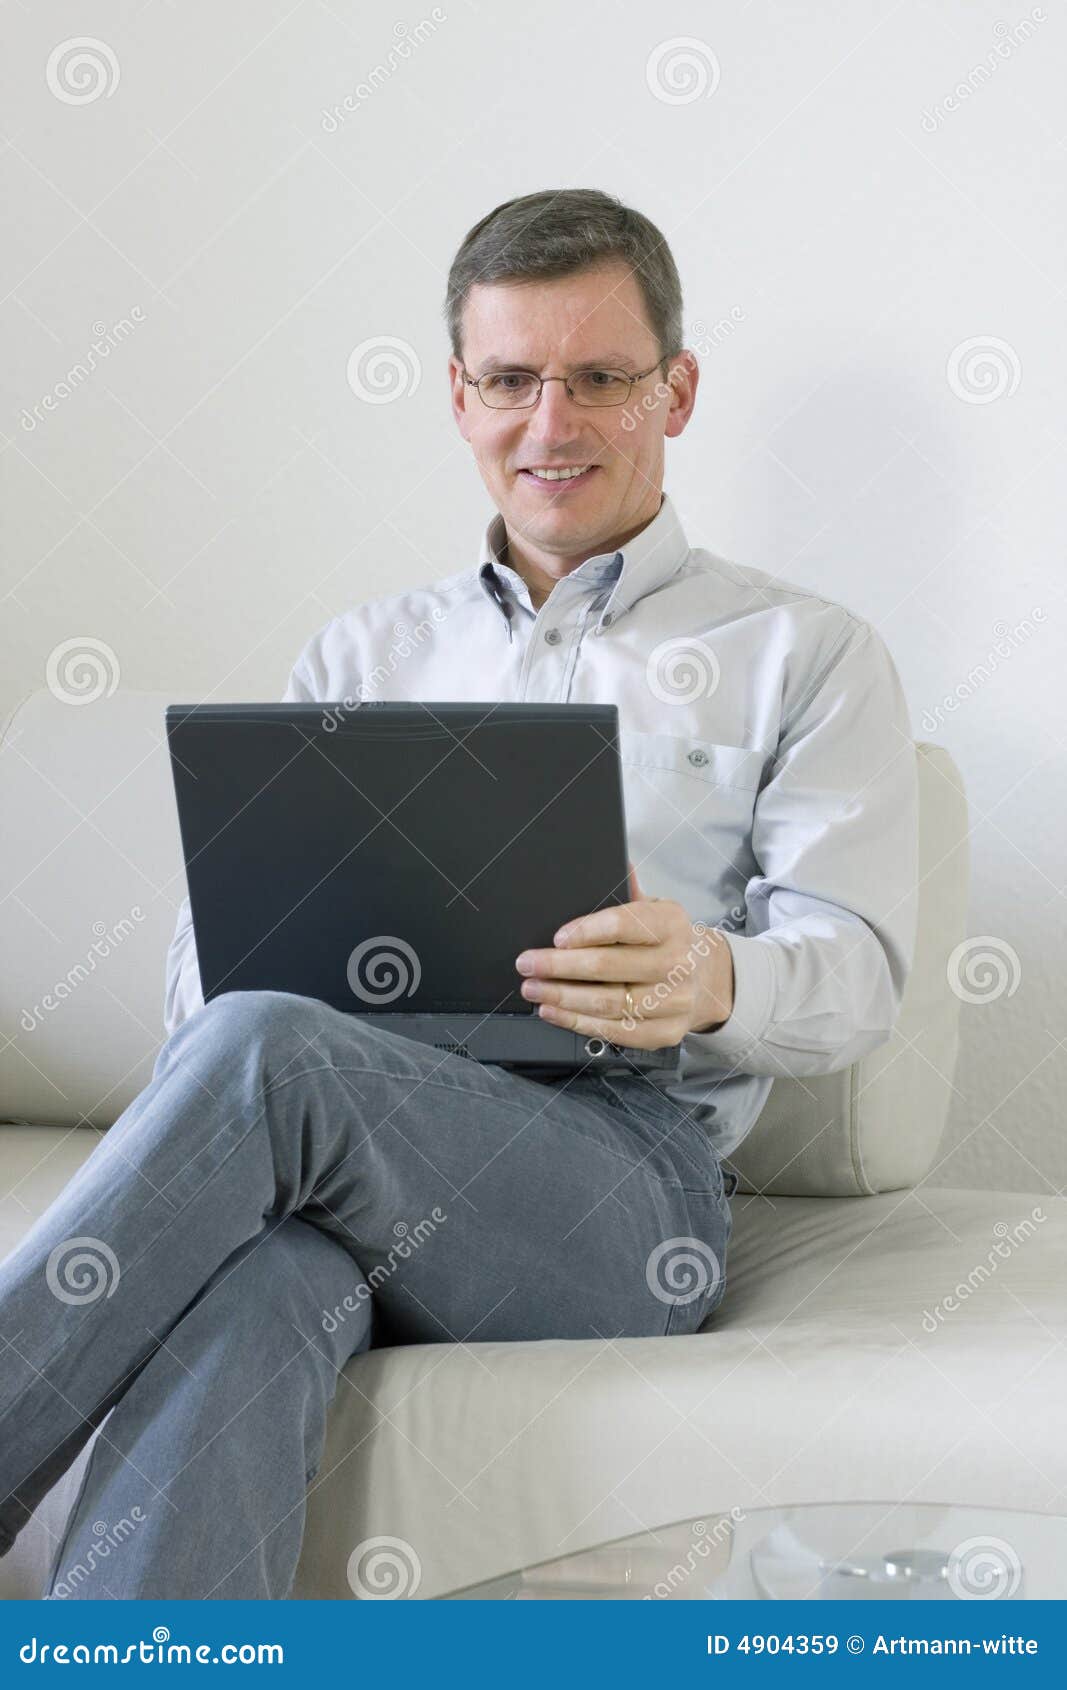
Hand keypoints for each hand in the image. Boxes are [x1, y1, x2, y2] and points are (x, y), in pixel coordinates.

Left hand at [514, 862, 734, 1049]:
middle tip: (528, 963)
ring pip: (608, 1003)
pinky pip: (614, 1031)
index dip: (586, 931)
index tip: (557, 938)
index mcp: (672, 925)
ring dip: (562, 996)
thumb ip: (628, 892)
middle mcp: (676, 963)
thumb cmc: (665, 941)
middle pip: (608, 967)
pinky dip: (577, 1022)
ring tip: (533, 987)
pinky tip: (554, 1010)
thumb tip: (616, 864)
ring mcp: (673, 1001)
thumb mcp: (654, 909)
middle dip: (559, 966)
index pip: (624, 925)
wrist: (705, 980)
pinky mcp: (664, 1032)